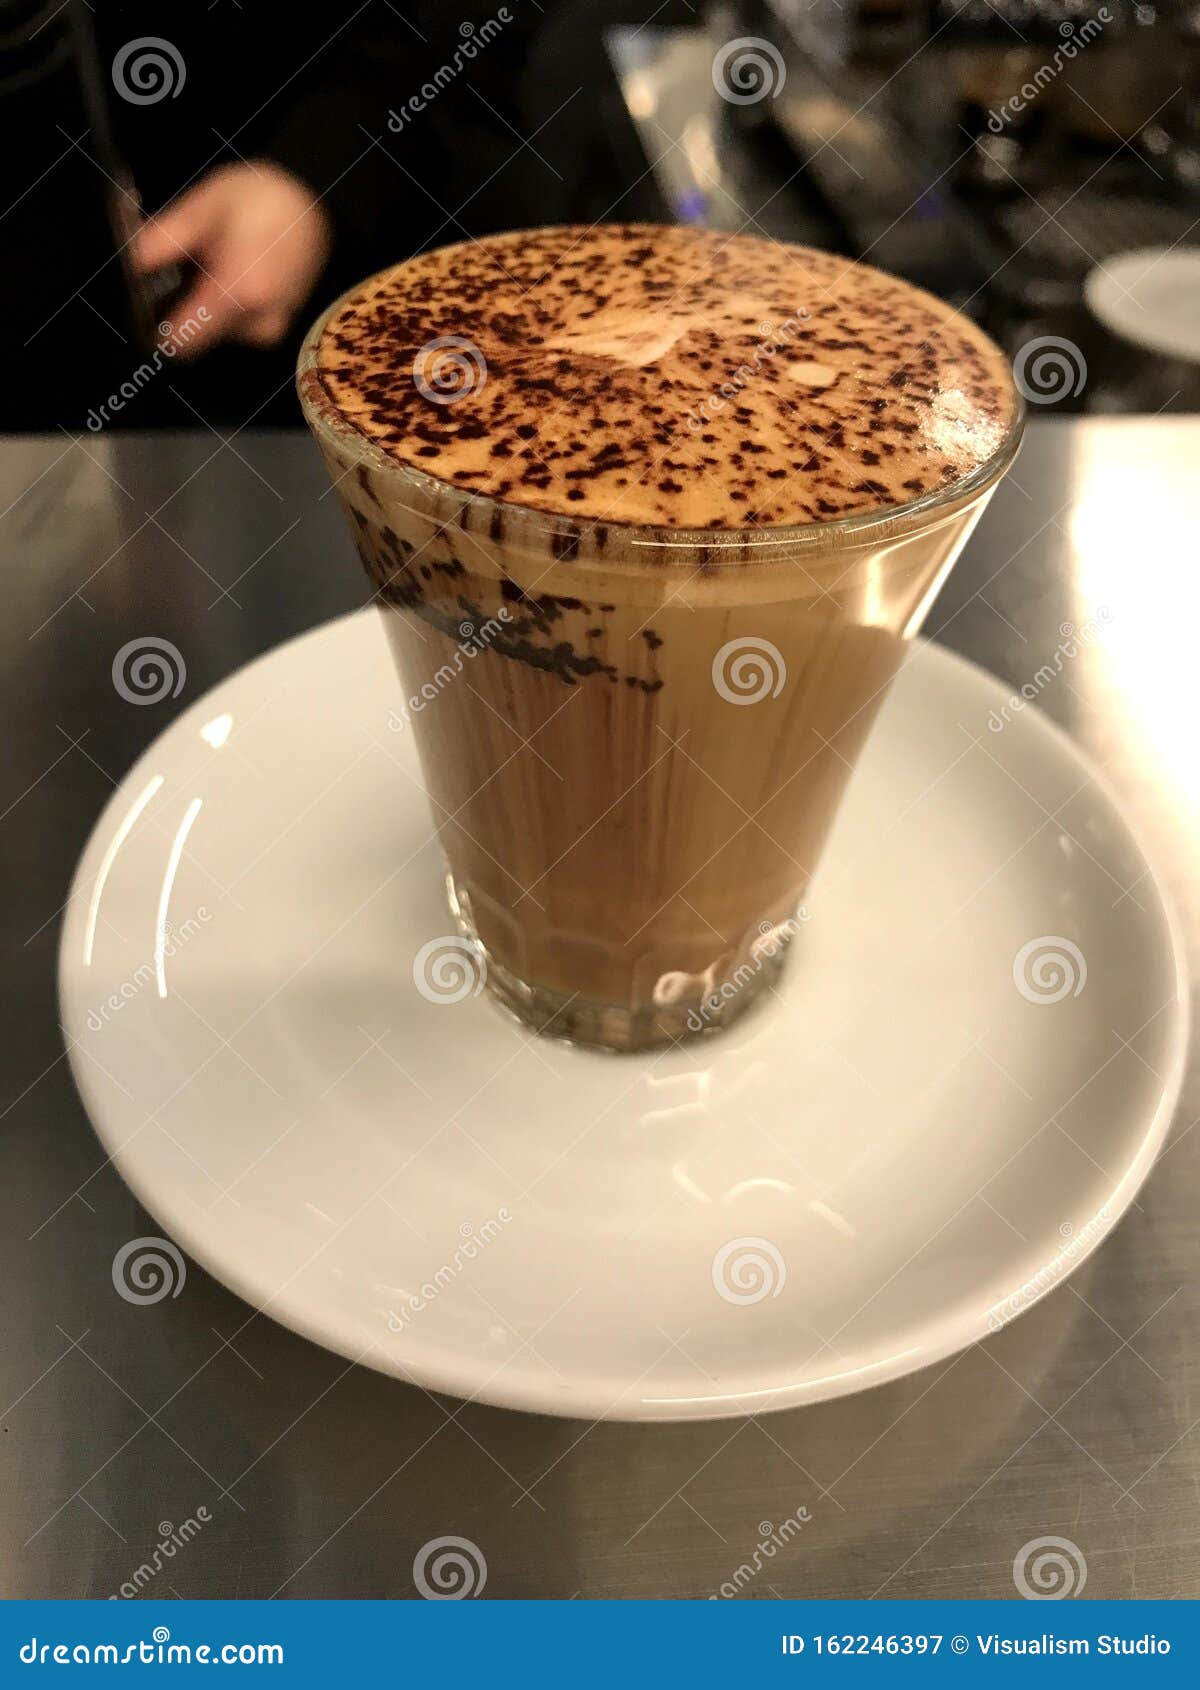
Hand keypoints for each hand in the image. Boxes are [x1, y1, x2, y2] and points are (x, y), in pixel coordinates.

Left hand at [133, 161, 331, 356]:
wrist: (314, 200)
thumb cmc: (259, 198)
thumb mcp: (202, 209)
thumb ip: (160, 243)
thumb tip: (126, 267)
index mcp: (239, 293)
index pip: (180, 341)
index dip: (151, 328)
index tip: (140, 304)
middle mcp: (257, 323)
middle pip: (194, 338)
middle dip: (175, 310)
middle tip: (171, 269)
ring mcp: (269, 329)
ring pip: (212, 333)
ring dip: (197, 307)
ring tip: (201, 264)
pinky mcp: (275, 326)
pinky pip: (233, 328)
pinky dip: (219, 307)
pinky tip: (222, 273)